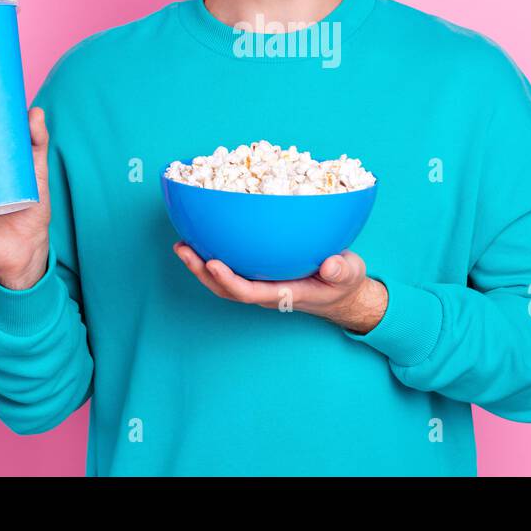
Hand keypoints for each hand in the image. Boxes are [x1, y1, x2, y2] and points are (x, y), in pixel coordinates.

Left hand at [172, 242, 387, 332]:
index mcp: (285, 294)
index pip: (250, 292)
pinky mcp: (260, 274)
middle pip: (227, 289)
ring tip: (181, 244)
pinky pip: (233, 268)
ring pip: (224, 281)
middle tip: (183, 249)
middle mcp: (267, 292)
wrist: (342, 291)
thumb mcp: (349, 274)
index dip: (229, 280)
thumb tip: (331, 264)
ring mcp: (262, 284)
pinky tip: (203, 236)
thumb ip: (341, 271)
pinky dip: (214, 254)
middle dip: (201, 272)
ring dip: (200, 265)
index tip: (212, 263)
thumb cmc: (343, 282)